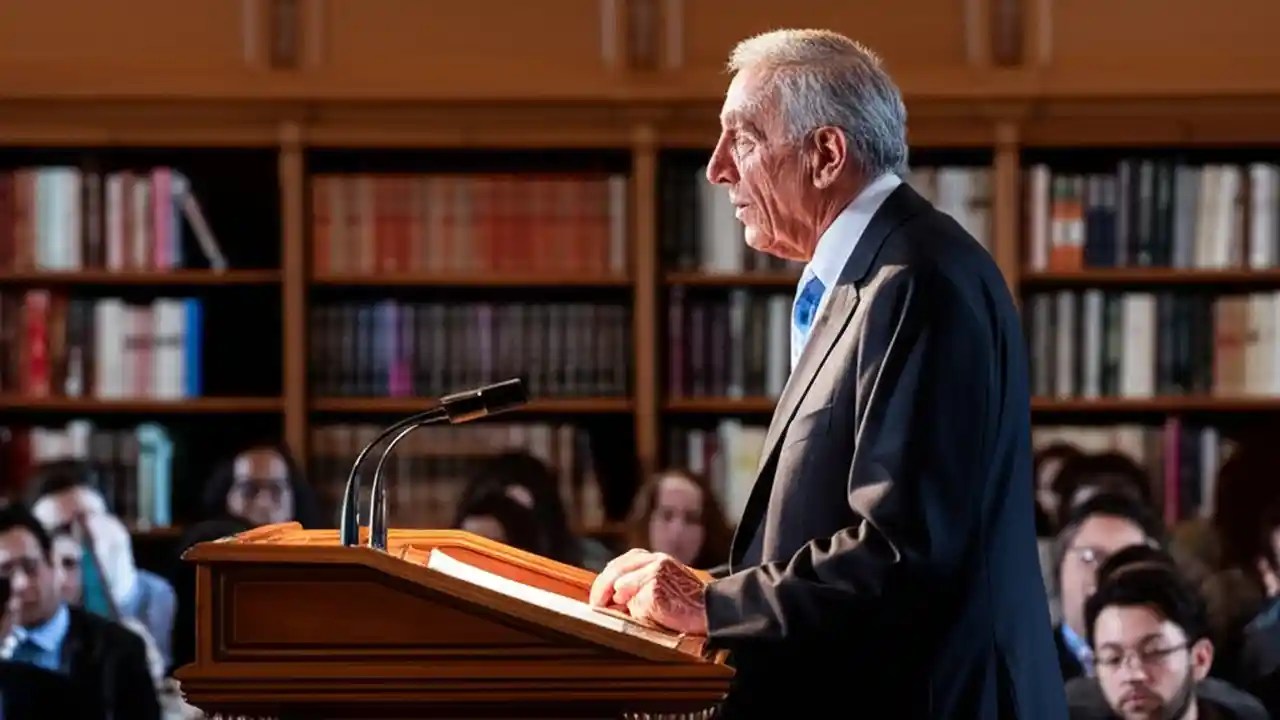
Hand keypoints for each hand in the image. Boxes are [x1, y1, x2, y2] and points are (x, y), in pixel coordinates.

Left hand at [589, 549, 708, 635]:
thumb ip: (639, 586)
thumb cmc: (687, 604)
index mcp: (656, 558)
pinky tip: (652, 617)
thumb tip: (611, 598)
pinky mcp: (655, 589)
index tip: (598, 597)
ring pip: (622, 588)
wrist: (712, 612)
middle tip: (597, 606)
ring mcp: (655, 573)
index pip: (620, 563)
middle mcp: (654, 560)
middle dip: (601, 589)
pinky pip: (635, 604)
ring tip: (629, 614)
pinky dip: (638, 614)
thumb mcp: (662, 586)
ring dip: (622, 604)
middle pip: (615, 571)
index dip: (605, 580)